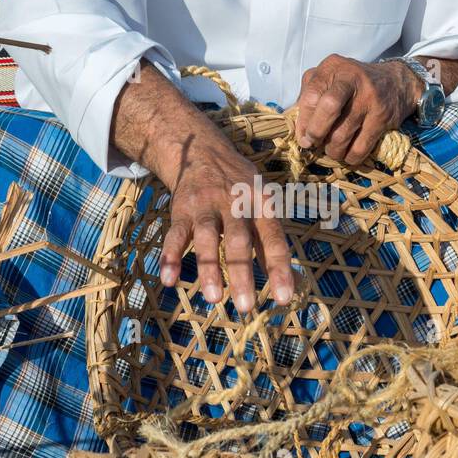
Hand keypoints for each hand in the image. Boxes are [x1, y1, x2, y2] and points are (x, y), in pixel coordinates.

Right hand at [158, 131, 296, 312]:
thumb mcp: (262, 203)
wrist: (203, 151)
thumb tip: (287, 280)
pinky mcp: (181, 210)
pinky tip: (169, 280)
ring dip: (209, 268)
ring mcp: (206, 206)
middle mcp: (235, 203)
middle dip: (242, 274)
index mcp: (261, 204)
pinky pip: (175, 235)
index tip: (283, 298)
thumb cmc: (241, 187)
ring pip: (206, 238)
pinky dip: (170, 257)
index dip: (279, 268)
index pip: (273, 239)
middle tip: (246, 306)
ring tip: (214, 298)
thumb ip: (269, 240)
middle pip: (238, 240)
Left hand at [293, 56, 421, 163]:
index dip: (304, 120)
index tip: (303, 135)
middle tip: (313, 144)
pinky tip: (348, 156)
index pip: (311, 95)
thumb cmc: (353, 84)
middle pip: (328, 108)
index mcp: (332, 67)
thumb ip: (310, 95)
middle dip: (316, 132)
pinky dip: (351, 157)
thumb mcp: (331, 78)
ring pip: (343, 133)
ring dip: (333, 150)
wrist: (396, 82)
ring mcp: (369, 97)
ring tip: (332, 151)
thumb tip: (299, 129)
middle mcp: (351, 78)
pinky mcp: (382, 116)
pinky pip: (361, 146)